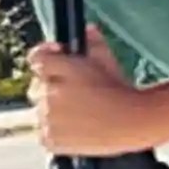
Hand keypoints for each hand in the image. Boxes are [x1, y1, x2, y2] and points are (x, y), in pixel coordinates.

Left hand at [27, 25, 159, 155]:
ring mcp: (48, 117)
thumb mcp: (106, 60)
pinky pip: (43, 133)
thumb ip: (92, 42)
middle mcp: (50, 92)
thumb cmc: (121, 91)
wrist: (132, 123)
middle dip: (50, 88)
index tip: (55, 62)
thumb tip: (87, 29)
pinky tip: (75, 129)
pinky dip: (54, 132)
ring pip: (39, 111)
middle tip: (73, 96)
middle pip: (36, 87)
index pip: (36, 59)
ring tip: (78, 115)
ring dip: (52, 111)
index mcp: (60, 68)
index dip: (46, 59)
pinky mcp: (50, 139)